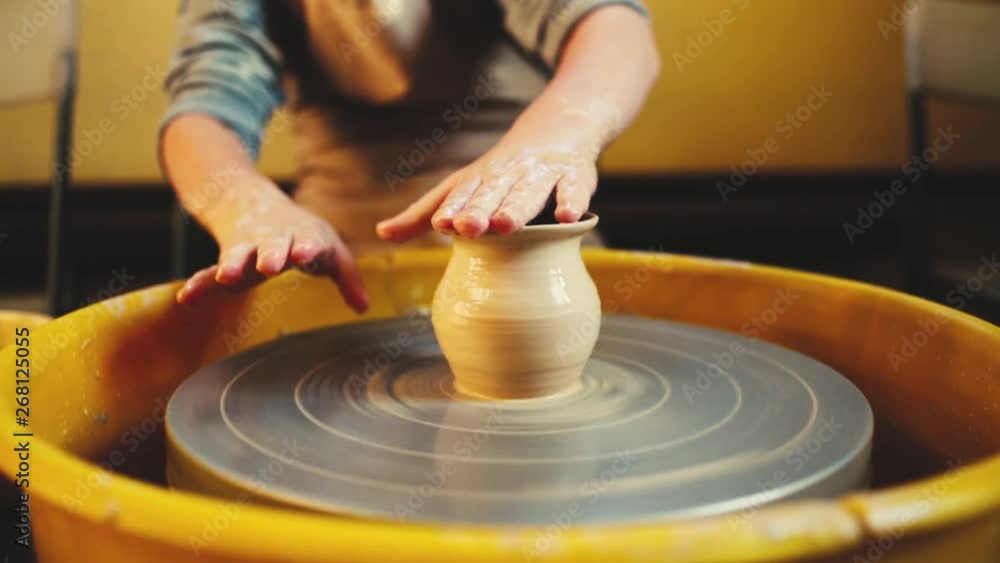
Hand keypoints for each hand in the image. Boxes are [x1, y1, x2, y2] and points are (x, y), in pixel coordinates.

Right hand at [176, 175, 368, 311]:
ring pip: (239, 254)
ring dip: (234, 264)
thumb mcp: (328, 249)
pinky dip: (199, 284)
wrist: (251, 202)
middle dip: (272, 253)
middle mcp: (275, 239)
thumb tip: (364, 309)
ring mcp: (247, 247)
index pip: (310, 242)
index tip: (307, 255)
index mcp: (304, 236)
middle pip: (273, 245)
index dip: (309, 248)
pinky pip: (210, 272)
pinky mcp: (227, 259)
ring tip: (228, 277)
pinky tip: (187, 298)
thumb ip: (347, 277)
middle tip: (271, 264)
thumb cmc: (301, 234)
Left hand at [375, 144, 597, 240]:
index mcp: (479, 179)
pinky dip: (572, 201)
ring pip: (529, 192)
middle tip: (468, 227)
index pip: (463, 194)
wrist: (559, 128)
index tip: (440, 224)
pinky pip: (574, 189)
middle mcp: (508, 175)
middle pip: (492, 194)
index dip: (452, 208)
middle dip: (480, 210)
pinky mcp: (575, 176)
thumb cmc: (502, 171)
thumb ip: (423, 213)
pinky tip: (568, 217)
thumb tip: (381, 234)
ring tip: (506, 224)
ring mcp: (541, 174)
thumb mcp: (462, 187)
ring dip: (517, 207)